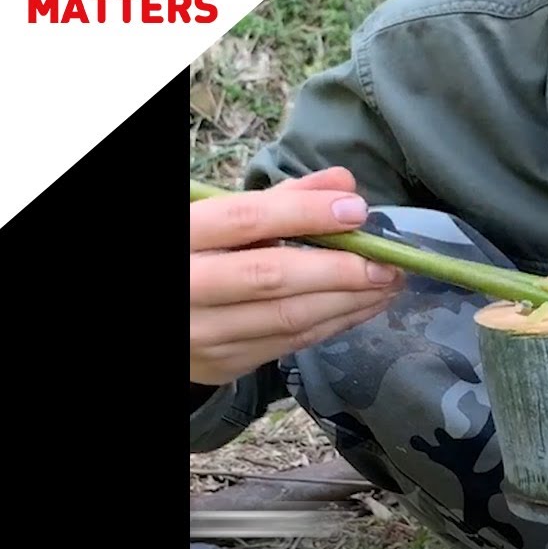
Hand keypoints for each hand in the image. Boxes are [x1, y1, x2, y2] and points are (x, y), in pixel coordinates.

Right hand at [190, 167, 404, 385]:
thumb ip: (281, 199)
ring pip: (288, 319)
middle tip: (388, 263)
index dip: (305, 213)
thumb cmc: (195, 253)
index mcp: (183, 237)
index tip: (356, 210)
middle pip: (272, 278)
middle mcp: (187, 288)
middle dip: (340, 270)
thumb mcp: (220, 218)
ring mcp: (203, 334)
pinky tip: (363, 306)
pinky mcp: (222, 365)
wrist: (158, 313)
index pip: (246, 219)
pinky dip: (333, 324)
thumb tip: (344, 183)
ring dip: (349, 302)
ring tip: (389, 284)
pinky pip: (289, 344)